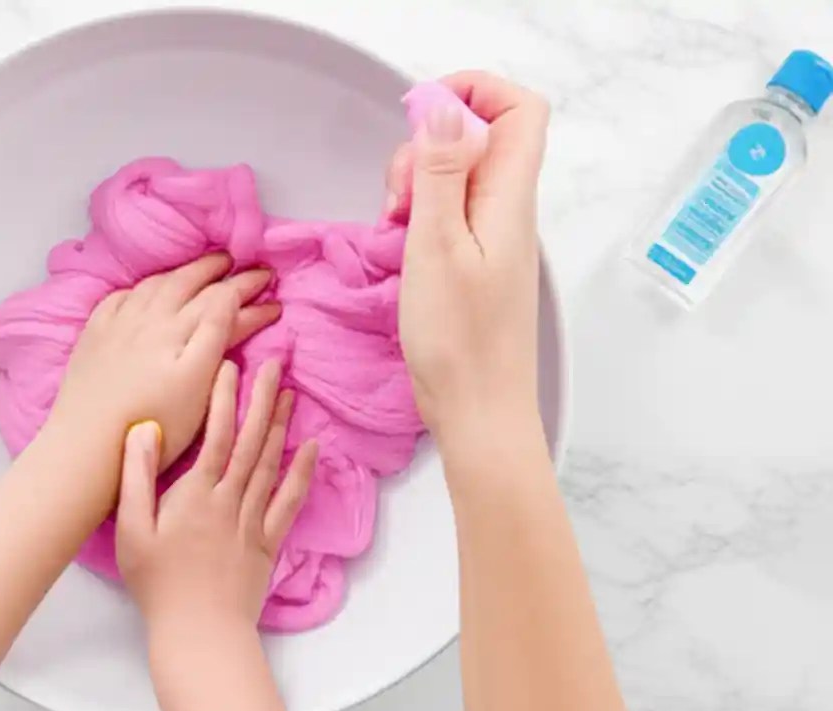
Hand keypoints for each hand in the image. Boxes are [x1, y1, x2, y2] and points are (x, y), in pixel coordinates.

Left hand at [48, 254, 279, 467]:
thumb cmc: (154, 425)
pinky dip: (141, 288)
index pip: (222, 302)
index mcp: (179, 331)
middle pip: (190, 283)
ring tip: (203, 268)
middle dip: (222, 272)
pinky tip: (145, 291)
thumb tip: (229, 296)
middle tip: (246, 266)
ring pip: (157, 285)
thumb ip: (215, 334)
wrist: (88, 444)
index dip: (251, 295)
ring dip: (185, 272)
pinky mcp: (94, 337)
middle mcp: (150, 319)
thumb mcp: (198, 383)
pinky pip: (119, 298)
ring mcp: (118, 325)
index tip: (275, 295)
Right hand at [115, 359, 318, 628]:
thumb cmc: (158, 584)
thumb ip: (137, 477)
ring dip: (281, 425)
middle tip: (274, 362)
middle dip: (261, 398)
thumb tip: (145, 429)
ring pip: (270, 464)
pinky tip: (312, 449)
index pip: (214, 435)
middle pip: (249, 440)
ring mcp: (252, 521)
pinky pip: (288, 502)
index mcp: (195, 495)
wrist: (199, 632)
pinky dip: (302, 473)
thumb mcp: (132, 530)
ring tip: (290, 392)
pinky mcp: (267, 543)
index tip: (230, 365)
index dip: (224, 397)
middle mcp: (229, 501)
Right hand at [386, 71, 549, 444]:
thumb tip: (445, 107)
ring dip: (418, 185)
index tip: (421, 115)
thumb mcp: (436, 247)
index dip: (474, 92)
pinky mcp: (476, 261)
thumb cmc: (459, 343)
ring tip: (395, 225)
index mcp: (509, 199)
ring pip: (457, 176)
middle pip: (478, 137)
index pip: (518, 109)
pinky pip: (450, 213)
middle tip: (400, 195)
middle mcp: (508, 211)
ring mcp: (493, 236)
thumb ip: (441, 173)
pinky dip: (419, 217)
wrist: (480, 414)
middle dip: (428, 146)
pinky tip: (401, 246)